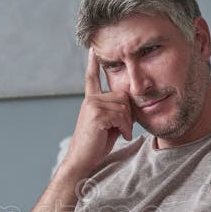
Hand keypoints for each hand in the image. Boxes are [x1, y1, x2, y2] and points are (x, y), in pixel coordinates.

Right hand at [61, 48, 133, 177]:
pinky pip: (121, 116)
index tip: (92, 50)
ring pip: (124, 106)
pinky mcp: (97, 114)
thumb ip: (114, 111)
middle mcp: (90, 100)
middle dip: (128, 113)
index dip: (92, 64)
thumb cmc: (95, 146)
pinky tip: (122, 136)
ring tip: (122, 134)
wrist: (82, 160)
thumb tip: (128, 103)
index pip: (91, 79)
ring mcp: (92, 106)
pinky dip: (126, 128)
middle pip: (122, 95)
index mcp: (90, 101)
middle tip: (125, 129)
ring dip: (128, 123)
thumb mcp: (106, 125)